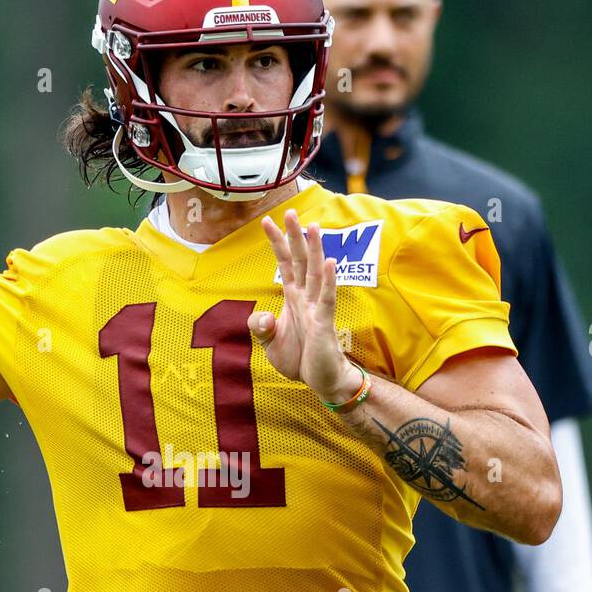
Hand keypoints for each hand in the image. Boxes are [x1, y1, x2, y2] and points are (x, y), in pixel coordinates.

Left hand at [253, 210, 362, 403]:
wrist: (320, 380)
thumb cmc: (300, 359)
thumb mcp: (271, 344)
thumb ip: (262, 328)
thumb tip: (261, 317)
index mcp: (294, 298)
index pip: (285, 264)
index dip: (277, 243)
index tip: (267, 221)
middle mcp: (306, 298)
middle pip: (301, 261)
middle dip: (295, 237)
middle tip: (290, 211)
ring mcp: (317, 308)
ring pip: (316, 273)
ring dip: (315, 250)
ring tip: (313, 227)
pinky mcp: (324, 323)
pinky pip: (327, 298)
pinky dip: (329, 280)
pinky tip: (330, 262)